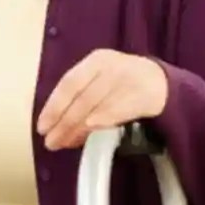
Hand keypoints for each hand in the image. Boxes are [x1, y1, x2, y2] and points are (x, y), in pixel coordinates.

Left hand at [36, 49, 167, 150]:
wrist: (162, 82)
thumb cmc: (121, 83)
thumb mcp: (100, 79)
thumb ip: (79, 96)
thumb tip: (53, 124)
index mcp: (95, 61)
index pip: (69, 83)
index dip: (53, 106)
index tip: (42, 127)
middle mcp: (111, 66)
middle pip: (82, 97)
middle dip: (63, 122)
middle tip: (51, 142)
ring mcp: (129, 79)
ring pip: (97, 105)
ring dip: (78, 128)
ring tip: (64, 143)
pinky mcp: (145, 95)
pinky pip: (119, 110)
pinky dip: (102, 120)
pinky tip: (89, 131)